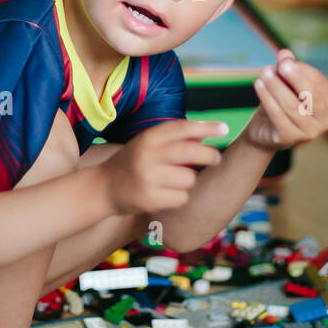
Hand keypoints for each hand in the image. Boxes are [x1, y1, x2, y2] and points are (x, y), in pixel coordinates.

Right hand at [106, 119, 226, 214]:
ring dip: (188, 181)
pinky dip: (179, 197)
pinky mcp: (150, 200)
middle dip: (210, 155)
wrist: (102, 188)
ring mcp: (148, 179)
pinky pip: (181, 197)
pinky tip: (165, 194)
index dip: (206, 127)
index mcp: (147, 138)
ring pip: (189, 178)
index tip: (224, 128)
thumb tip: (207, 131)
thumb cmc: (132, 162)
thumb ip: (173, 138)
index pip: (182, 128)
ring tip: (173, 181)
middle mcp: (147, 156)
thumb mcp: (147, 143)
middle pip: (191, 152)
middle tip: (216, 159)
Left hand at [244, 49, 327, 151]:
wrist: (263, 130)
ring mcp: (309, 132)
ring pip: (293, 106)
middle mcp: (324, 120)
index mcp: (327, 103)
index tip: (285, 60)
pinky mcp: (290, 138)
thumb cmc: (279, 102)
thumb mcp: (283, 81)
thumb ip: (286, 67)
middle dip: (296, 78)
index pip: (319, 83)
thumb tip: (285, 53)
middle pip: (312, 96)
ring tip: (264, 73)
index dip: (303, 70)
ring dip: (277, 87)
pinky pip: (279, 117)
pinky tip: (258, 85)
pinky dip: (268, 99)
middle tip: (281, 65)